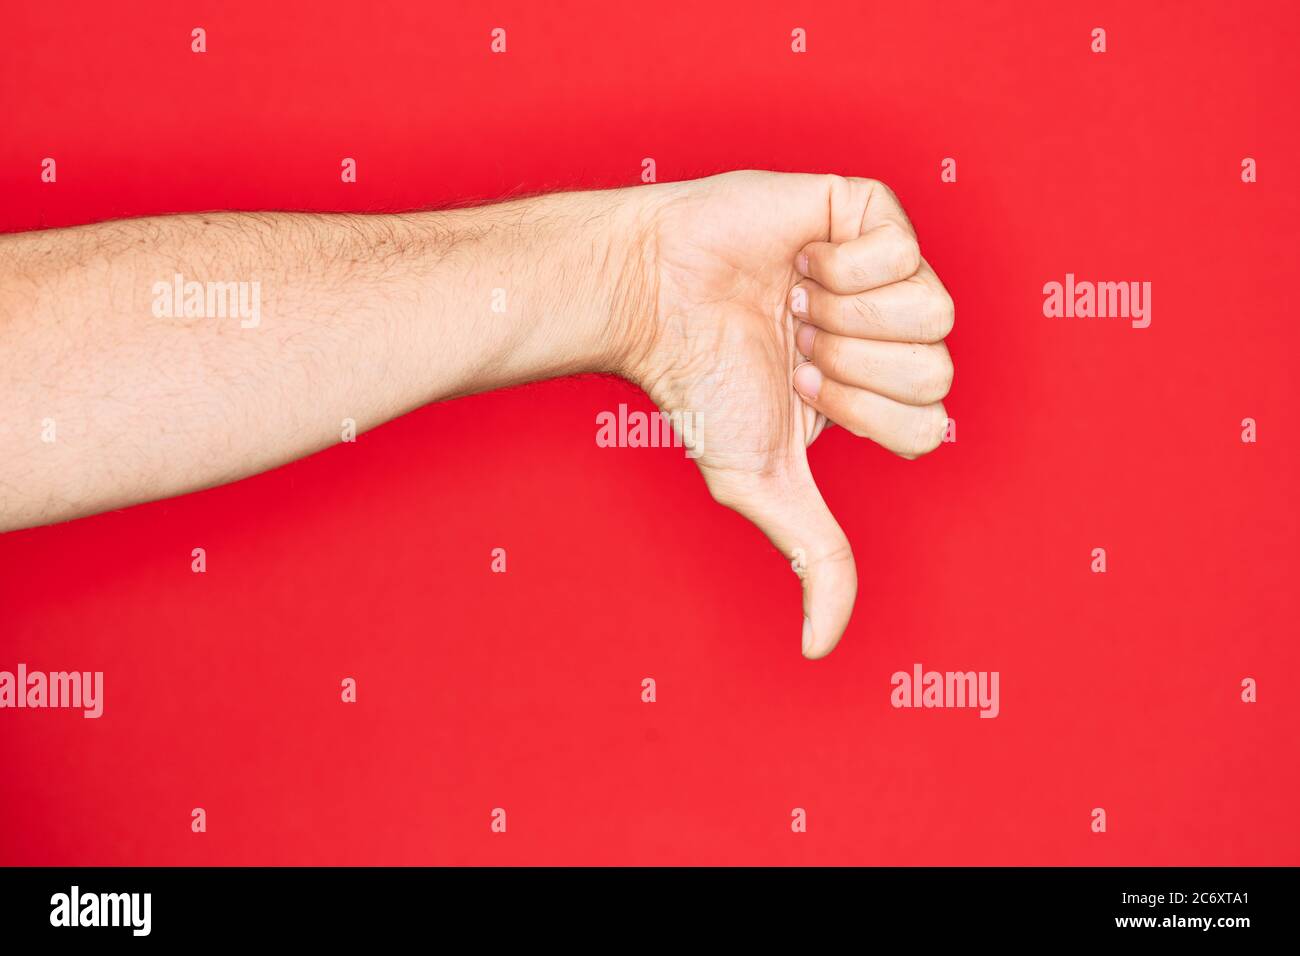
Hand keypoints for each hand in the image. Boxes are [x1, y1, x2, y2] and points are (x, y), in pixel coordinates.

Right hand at [623, 171, 954, 658]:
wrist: (653, 296)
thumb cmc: (700, 384)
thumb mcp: (761, 482)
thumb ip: (814, 559)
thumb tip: (820, 648)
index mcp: (872, 394)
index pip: (930, 425)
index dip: (861, 415)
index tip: (798, 389)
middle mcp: (886, 333)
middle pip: (940, 372)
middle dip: (852, 369)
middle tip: (796, 347)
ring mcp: (881, 268)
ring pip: (935, 311)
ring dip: (847, 318)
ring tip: (796, 302)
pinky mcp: (865, 209)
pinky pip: (904, 245)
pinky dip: (844, 264)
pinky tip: (801, 258)